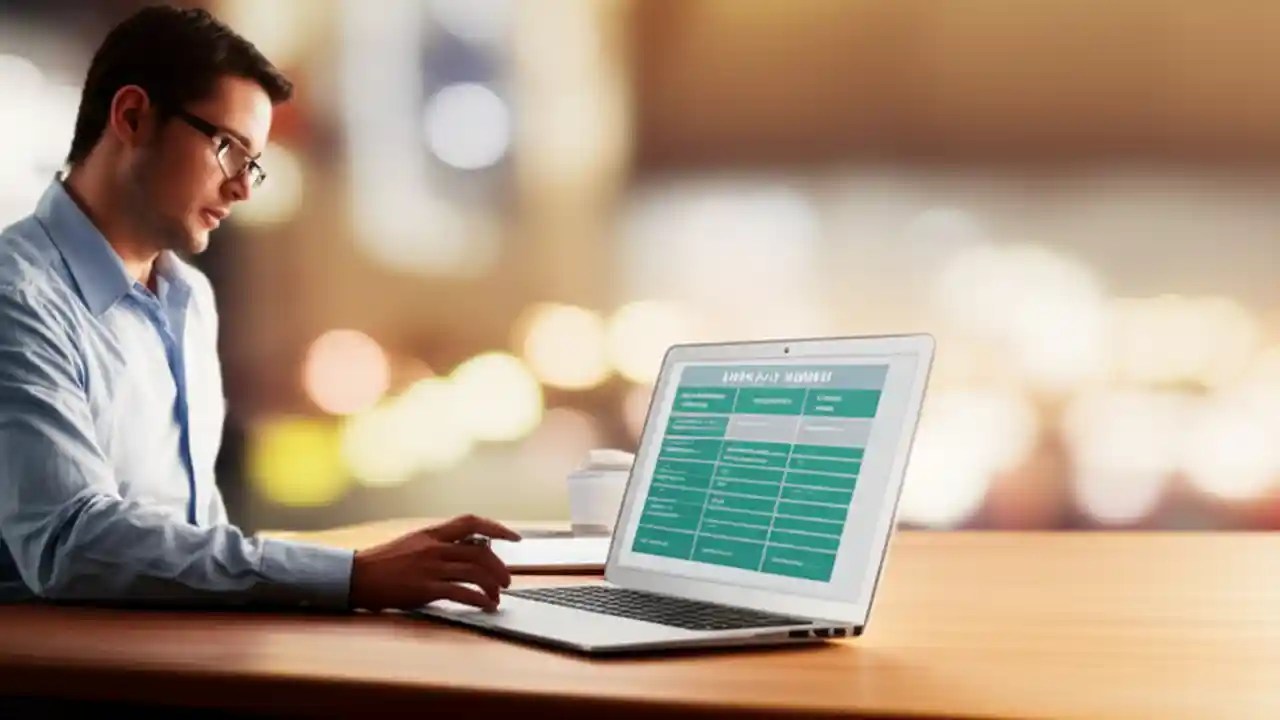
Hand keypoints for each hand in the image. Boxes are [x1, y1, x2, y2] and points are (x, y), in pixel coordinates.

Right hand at [348, 514, 521, 611]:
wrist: (356, 576)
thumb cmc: (385, 562)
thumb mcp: (414, 543)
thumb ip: (439, 544)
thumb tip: (470, 550)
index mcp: (432, 533)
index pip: (472, 522)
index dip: (497, 528)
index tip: (514, 538)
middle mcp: (434, 547)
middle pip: (480, 551)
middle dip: (499, 567)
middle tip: (506, 581)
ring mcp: (430, 567)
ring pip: (474, 572)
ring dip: (492, 585)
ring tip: (497, 597)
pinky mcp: (424, 589)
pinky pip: (460, 592)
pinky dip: (479, 600)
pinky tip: (486, 606)